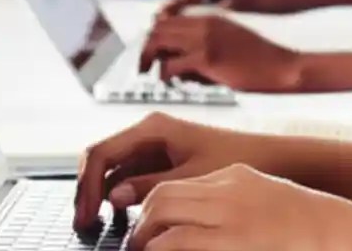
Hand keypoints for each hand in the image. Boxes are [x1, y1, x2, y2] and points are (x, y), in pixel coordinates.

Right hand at [75, 113, 278, 230]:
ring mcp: (153, 147)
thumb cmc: (236, 158)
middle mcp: (148, 133)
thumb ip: (151, 187)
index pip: (101, 153)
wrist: (269, 157)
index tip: (86, 215)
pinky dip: (119, 196)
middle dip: (88, 190)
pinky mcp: (161, 162)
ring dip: (101, 195)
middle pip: (101, 159)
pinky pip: (130, 177)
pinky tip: (119, 217)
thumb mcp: (193, 178)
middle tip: (83, 223)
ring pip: (113, 170)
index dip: (88, 185)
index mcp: (153, 128)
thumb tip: (113, 197)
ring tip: (95, 225)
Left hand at [127, 164, 351, 250]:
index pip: (177, 184)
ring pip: (163, 215)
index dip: (152, 207)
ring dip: (144, 237)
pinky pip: (179, 242)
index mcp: (235, 178)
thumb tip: (189, 227)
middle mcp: (229, 191)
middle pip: (163, 195)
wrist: (339, 234)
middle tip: (133, 245)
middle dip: (140, 221)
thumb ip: (230, 205)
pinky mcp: (232, 241)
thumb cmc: (303, 228)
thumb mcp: (264, 202)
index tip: (143, 228)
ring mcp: (230, 216)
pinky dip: (160, 249)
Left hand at [139, 15, 303, 91]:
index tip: (152, 52)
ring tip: (158, 78)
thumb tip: (180, 66)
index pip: (169, 18)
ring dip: (152, 61)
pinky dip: (167, 76)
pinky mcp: (206, 58)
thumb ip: (206, 47)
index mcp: (211, 17)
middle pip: (158, 29)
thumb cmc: (261, 59)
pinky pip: (171, 65)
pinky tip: (175, 84)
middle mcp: (203, 23)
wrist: (283, 66)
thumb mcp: (231, 43)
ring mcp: (204, 39)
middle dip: (147, 49)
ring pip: (159, 42)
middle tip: (145, 68)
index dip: (156, 35)